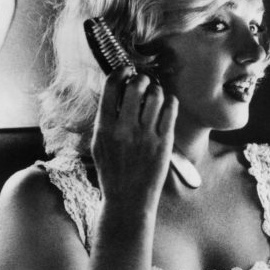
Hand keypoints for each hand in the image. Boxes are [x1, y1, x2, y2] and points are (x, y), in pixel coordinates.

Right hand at [91, 66, 177, 209]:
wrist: (128, 199)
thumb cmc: (112, 171)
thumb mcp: (98, 144)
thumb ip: (105, 119)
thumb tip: (112, 91)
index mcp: (104, 127)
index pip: (110, 87)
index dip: (120, 72)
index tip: (126, 70)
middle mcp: (125, 129)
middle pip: (136, 87)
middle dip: (141, 78)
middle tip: (143, 81)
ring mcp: (146, 135)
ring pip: (156, 96)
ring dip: (157, 89)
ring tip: (155, 93)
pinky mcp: (164, 142)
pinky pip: (171, 111)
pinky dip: (170, 101)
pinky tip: (167, 103)